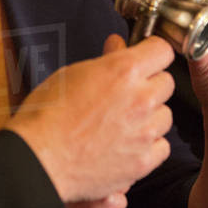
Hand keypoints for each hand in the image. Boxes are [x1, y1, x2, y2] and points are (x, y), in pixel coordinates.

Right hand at [6, 34, 175, 202]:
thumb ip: (106, 60)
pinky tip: (127, 143)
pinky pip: (161, 146)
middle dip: (149, 85)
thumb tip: (119, 46)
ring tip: (123, 121)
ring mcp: (144, 132)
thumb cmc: (48, 115)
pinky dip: (148, 144)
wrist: (40, 157)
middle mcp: (141, 99)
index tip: (147, 58)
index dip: (152, 53)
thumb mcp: (74, 73)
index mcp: (124, 71)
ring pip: (166, 115)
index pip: (163, 50)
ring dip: (150, 116)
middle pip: (167, 83)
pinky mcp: (143, 161)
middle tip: (127, 93)